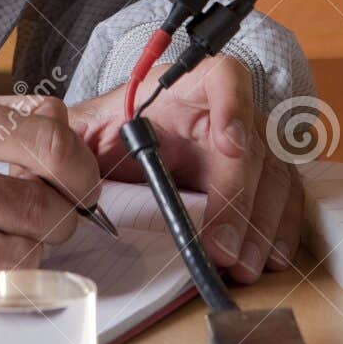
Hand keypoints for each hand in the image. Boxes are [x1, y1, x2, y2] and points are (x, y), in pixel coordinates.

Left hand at [68, 54, 302, 282]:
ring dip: (262, 225)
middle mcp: (225, 110)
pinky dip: (278, 230)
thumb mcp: (88, 129)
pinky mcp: (259, 176)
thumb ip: (76, 139)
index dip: (233, 106)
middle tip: (223, 248)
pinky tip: (269, 258)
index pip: (223, 77)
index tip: (229, 144)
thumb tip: (59, 155)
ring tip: (242, 265)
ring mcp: (249, 142)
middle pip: (252, 143)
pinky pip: (283, 198)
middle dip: (240, 198)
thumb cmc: (109, 133)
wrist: (121, 148)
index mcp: (185, 87)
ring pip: (273, 175)